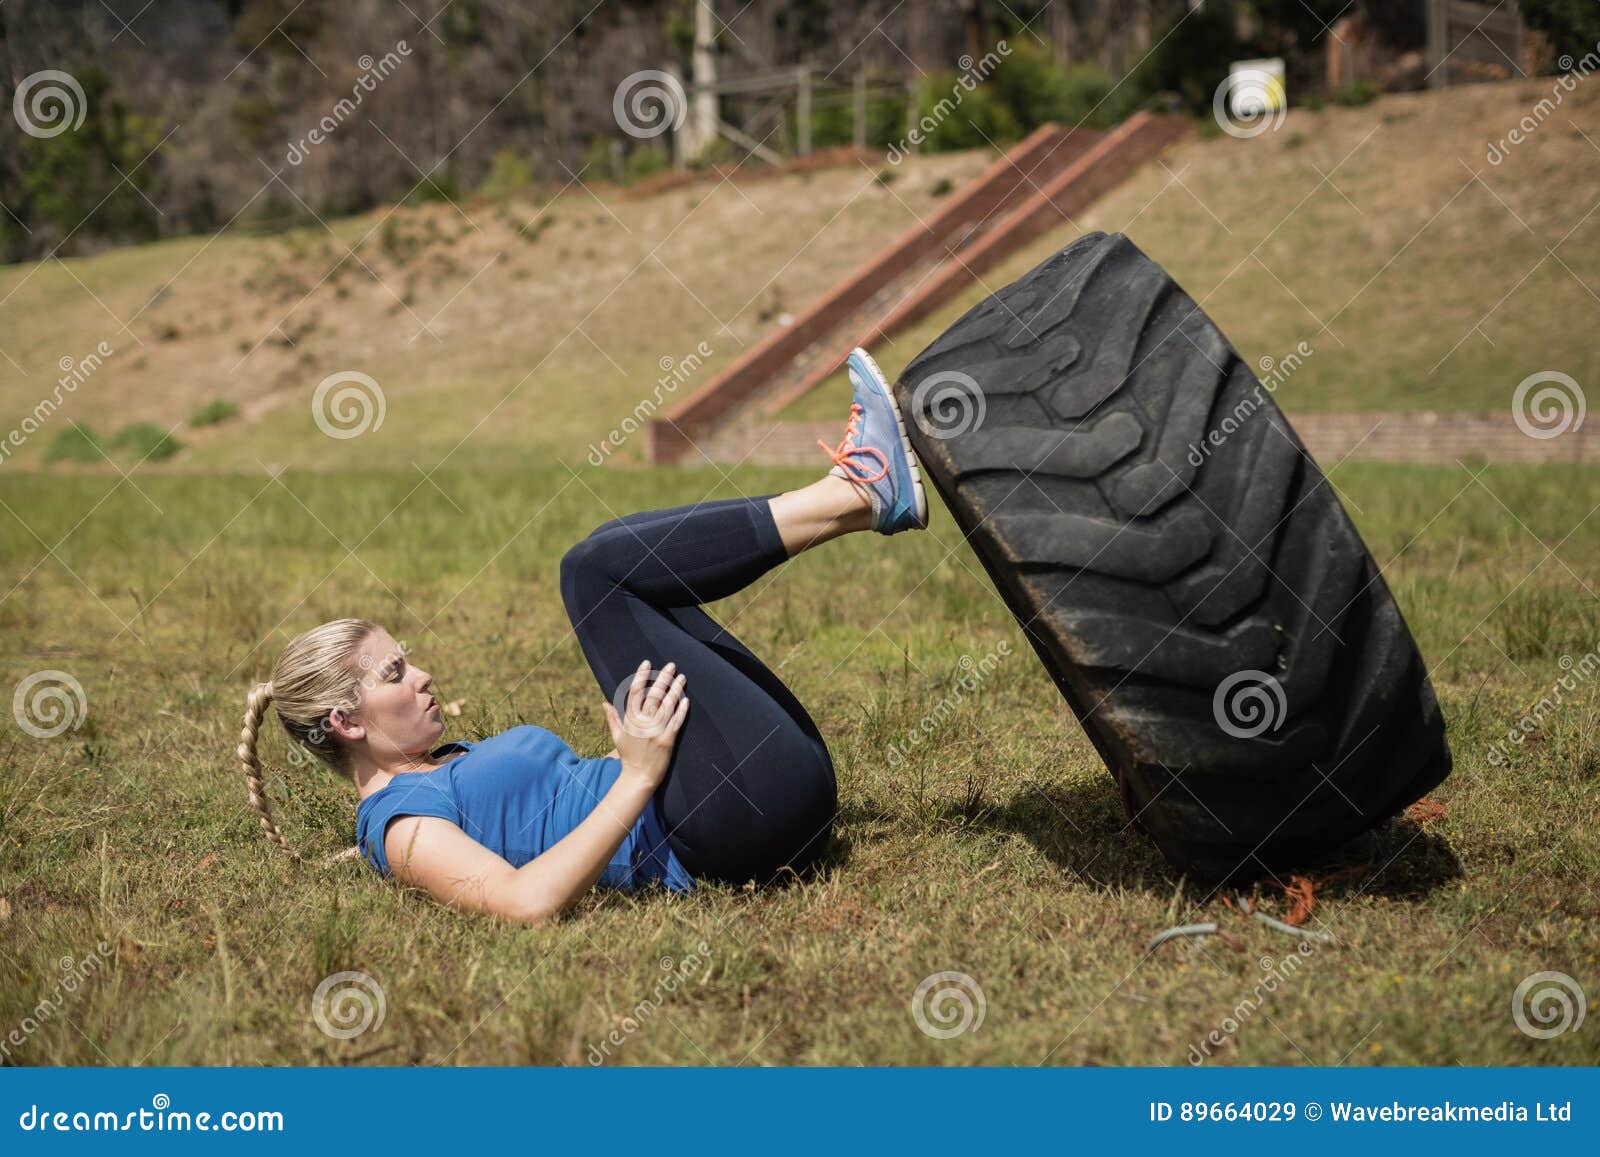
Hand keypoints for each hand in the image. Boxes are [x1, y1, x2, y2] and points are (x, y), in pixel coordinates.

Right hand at [602, 659, 688, 789]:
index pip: (635, 692)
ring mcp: (655, 732)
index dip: (641, 676)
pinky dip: (681, 710)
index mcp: (630, 720)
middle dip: (662, 678)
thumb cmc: (628, 755)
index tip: (647, 663)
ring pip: (666, 706)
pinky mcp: (667, 740)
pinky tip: (686, 699)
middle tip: (671, 665)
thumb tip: (605, 702)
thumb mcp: (617, 736)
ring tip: (681, 678)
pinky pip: (675, 722)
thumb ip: (612, 718)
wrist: (638, 777)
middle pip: (653, 695)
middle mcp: (642, 723)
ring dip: (675, 690)